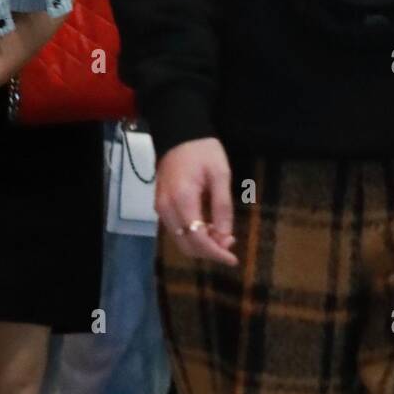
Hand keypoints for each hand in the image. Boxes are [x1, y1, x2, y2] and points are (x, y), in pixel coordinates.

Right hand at [155, 137, 238, 265]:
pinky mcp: (160, 206)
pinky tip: (207, 229)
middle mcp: (166, 209)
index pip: (198, 238)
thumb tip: (225, 238)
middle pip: (186, 245)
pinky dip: (191, 236)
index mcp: (182, 200)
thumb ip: (222, 207)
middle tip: (230, 245)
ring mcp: (160, 208)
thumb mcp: (220, 175)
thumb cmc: (204, 151)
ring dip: (200, 245)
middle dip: (209, 251)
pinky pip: (176, 231)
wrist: (180, 134)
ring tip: (222, 236)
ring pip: (180, 241)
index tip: (233, 259)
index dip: (216, 253)